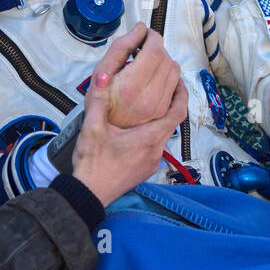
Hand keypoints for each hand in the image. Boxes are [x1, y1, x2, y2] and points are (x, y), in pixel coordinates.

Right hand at [71, 43, 188, 207]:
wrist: (88, 194)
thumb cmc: (92, 163)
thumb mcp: (92, 128)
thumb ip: (99, 99)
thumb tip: (103, 74)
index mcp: (149, 137)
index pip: (178, 112)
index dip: (182, 95)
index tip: (179, 81)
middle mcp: (156, 150)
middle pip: (172, 123)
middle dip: (171, 104)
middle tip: (163, 87)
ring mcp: (152, 163)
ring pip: (163, 136)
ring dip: (160, 120)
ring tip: (148, 106)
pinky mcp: (145, 170)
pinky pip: (155, 148)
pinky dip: (152, 134)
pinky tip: (137, 130)